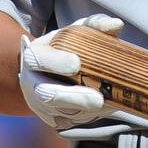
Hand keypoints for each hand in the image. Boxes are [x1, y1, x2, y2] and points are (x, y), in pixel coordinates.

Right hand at [18, 14, 123, 130]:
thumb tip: (116, 24)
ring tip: (106, 106)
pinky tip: (106, 110)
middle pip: (46, 94)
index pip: (38, 59)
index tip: (76, 64)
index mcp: (34, 55)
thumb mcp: (77, 31)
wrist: (54, 70)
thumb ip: (95, 24)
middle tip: (98, 99)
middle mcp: (31, 82)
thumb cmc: (68, 46)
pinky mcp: (52, 119)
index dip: (55, 62)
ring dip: (83, 111)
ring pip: (58, 113)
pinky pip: (68, 122)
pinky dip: (87, 117)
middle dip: (72, 97)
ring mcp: (39, 104)